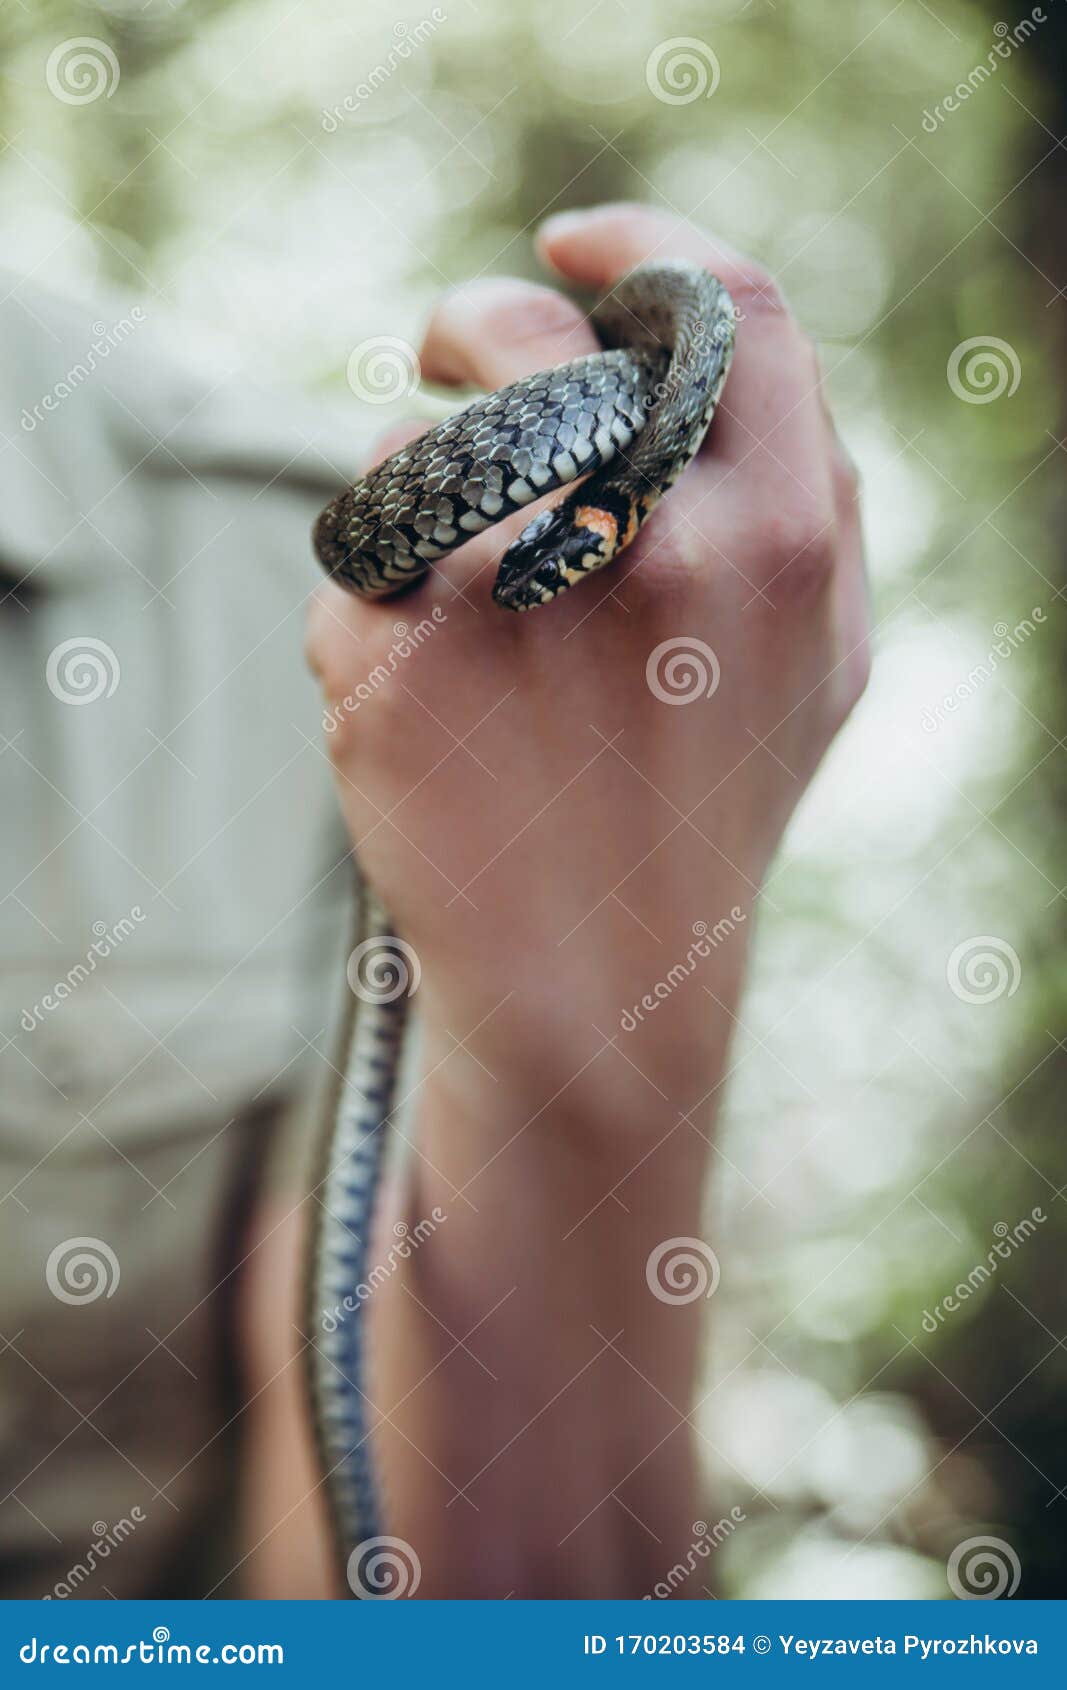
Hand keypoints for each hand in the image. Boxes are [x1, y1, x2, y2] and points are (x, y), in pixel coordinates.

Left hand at [307, 202, 866, 1102]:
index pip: (720, 298)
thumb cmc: (702, 807)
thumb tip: (721, 349)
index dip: (639, 243)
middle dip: (474, 330)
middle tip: (455, 363)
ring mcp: (520, 599)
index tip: (574, 241)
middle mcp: (657, 545)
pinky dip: (371, 602)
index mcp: (780, 533)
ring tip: (468, 617)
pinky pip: (354, 555)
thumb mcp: (814, 659)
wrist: (597, 986)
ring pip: (412, 445)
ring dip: (420, 503)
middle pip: (525, 334)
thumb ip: (805, 497)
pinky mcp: (400, 661)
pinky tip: (422, 696)